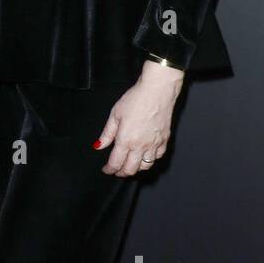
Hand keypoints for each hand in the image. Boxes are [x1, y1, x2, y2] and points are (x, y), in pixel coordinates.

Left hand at [94, 59, 183, 175]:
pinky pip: (157, 157)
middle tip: (116, 170)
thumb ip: (107, 133)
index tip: (106, 170)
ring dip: (136, 169)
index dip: (109, 169)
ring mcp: (154, 144)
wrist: (158, 90)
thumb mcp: (115, 114)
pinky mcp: (165, 140)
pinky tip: (145, 156)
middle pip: (130, 169)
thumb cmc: (136, 99)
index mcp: (126, 140)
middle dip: (121, 172)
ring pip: (145, 166)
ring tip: (130, 165)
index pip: (116, 163)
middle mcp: (141, 146)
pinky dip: (150, 160)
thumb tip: (98, 146)